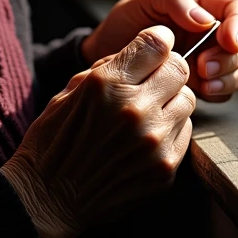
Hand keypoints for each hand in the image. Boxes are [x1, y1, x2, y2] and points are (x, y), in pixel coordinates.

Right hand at [2, 25, 195, 237]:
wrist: (50, 198)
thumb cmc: (56, 138)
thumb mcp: (73, 88)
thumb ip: (112, 65)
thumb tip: (145, 50)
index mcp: (106, 84)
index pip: (156, 43)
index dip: (158, 40)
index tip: (155, 46)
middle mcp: (134, 110)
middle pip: (180, 69)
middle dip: (167, 68)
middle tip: (152, 79)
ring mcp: (153, 142)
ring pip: (187, 100)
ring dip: (171, 100)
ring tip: (149, 110)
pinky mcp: (164, 169)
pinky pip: (185, 133)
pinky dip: (171, 129)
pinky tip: (147, 136)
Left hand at [80, 0, 237, 102]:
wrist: (106, 56)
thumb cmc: (124, 24)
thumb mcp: (143, 2)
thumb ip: (174, 1)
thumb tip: (205, 20)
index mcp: (202, 3)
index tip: (228, 41)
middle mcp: (211, 30)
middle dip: (232, 56)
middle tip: (205, 66)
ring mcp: (210, 57)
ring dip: (228, 77)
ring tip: (203, 82)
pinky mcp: (204, 81)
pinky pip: (225, 89)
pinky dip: (218, 92)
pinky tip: (200, 91)